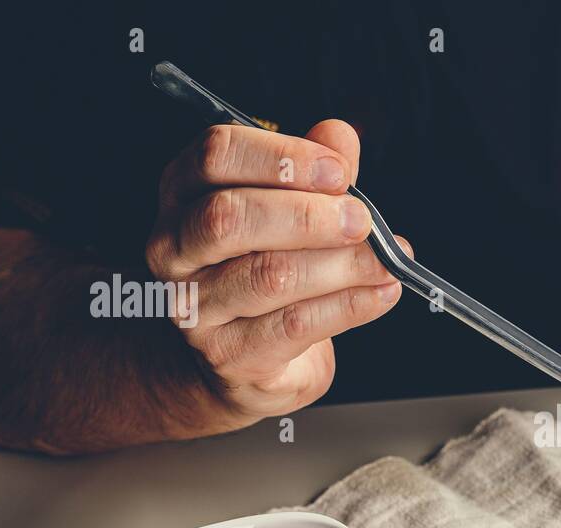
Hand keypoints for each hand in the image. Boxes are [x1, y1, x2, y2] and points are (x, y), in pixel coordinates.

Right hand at [145, 120, 408, 428]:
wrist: (239, 359)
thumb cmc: (264, 269)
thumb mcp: (287, 211)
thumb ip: (312, 171)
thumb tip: (340, 136)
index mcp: (184, 192)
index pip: (217, 155)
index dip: (283, 158)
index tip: (339, 171)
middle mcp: (175, 247)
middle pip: (231, 217)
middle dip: (308, 216)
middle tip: (362, 221)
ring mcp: (195, 305)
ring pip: (269, 275)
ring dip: (341, 265)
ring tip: (385, 262)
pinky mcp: (229, 353)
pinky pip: (296, 324)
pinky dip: (351, 305)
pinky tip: (382, 293)